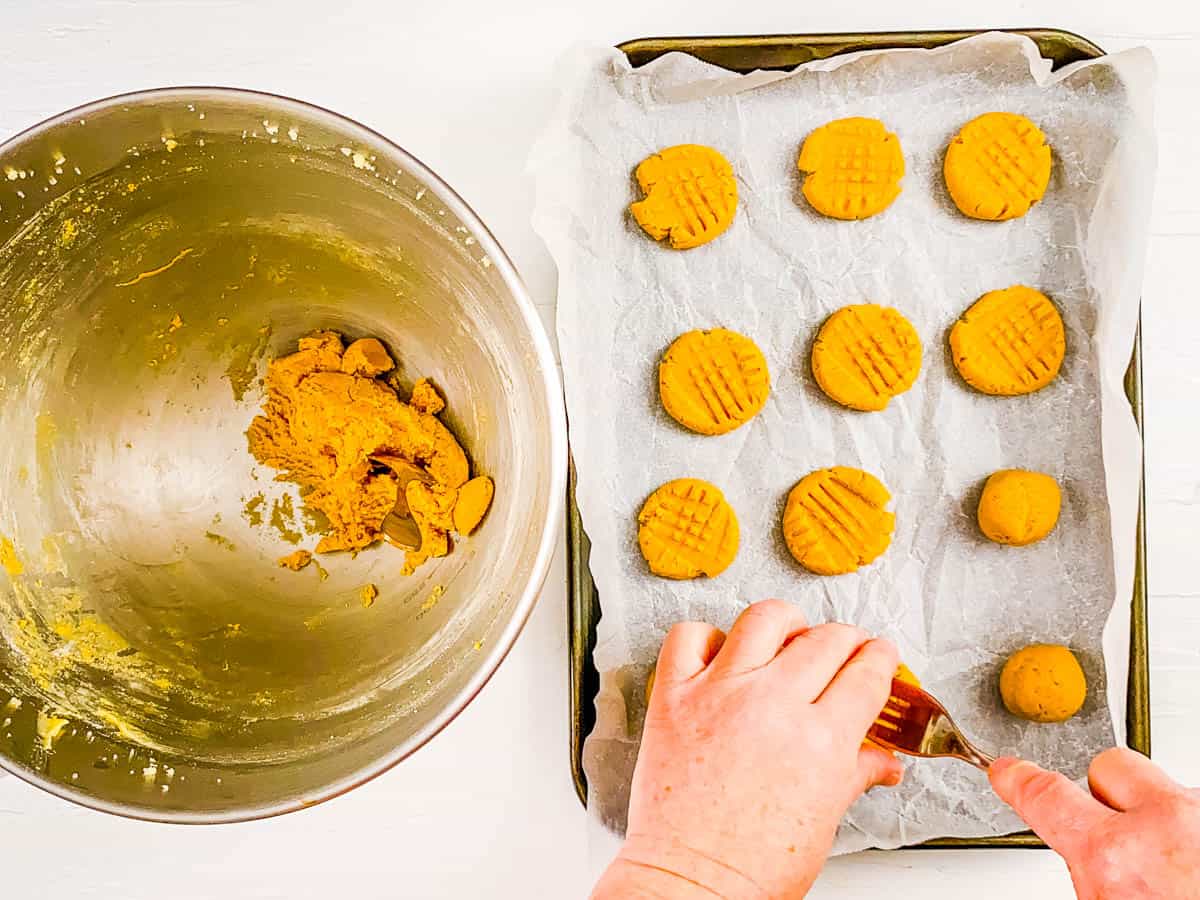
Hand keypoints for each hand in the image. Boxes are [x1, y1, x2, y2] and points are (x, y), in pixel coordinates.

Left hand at [591, 599, 900, 899]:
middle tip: (844, 648)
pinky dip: (707, 636)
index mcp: (821, 740)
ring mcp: (721, 693)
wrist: (690, 882)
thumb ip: (855, 775)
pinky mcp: (675, 694)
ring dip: (786, 622)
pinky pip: (690, 635)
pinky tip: (721, 654)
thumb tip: (884, 763)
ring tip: (789, 634)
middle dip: (846, 639)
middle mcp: (774, 704)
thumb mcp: (824, 820)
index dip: (880, 657)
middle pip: (826, 639)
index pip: (867, 672)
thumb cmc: (754, 866)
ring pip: (765, 619)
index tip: (879, 654)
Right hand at [991, 749, 1199, 898]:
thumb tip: (1091, 871)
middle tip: (1116, 833)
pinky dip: (1198, 839)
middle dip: (1107, 794)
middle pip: (1113, 768)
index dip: (1020, 781)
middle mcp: (1163, 826)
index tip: (1010, 772)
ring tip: (1180, 871)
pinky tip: (1199, 872)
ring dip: (1167, 824)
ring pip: (1171, 794)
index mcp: (1113, 856)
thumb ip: (1094, 883)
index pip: (1047, 797)